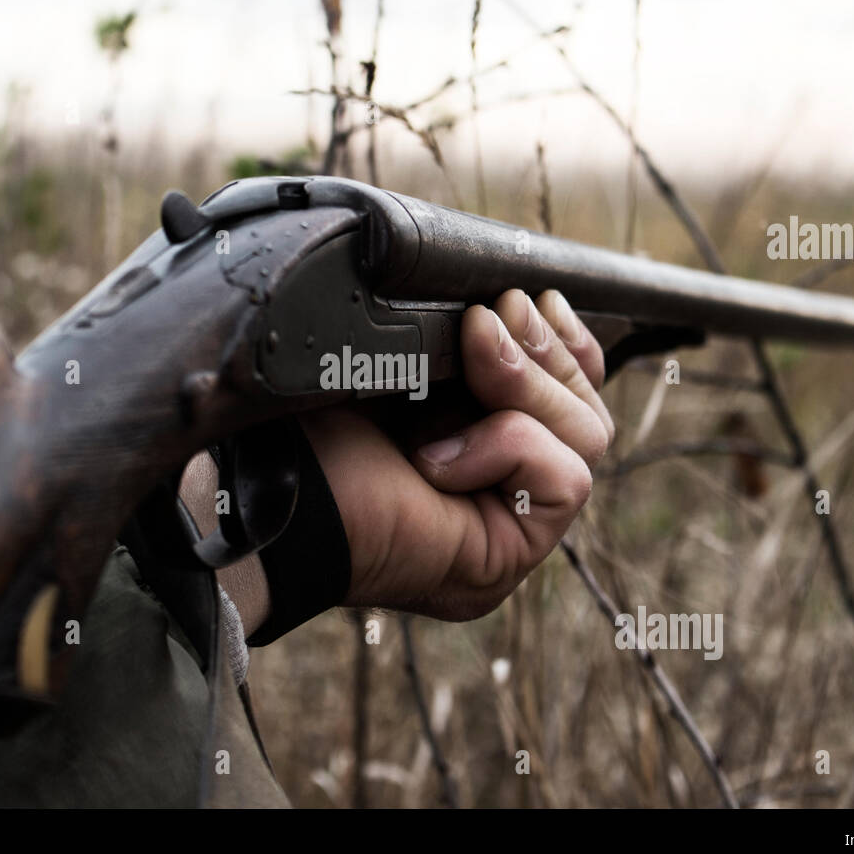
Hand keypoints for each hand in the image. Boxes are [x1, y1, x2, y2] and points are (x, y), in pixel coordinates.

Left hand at [299, 289, 613, 620]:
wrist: (266, 486)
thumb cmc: (309, 423)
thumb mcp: (401, 360)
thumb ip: (461, 339)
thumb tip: (515, 306)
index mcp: (478, 447)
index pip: (572, 399)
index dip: (568, 347)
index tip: (541, 300)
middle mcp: (499, 493)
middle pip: (586, 413)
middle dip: (544, 354)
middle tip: (489, 318)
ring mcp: (507, 529)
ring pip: (586, 440)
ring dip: (526, 384)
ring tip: (470, 354)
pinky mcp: (507, 554)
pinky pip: (564, 480)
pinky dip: (507, 446)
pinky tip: (433, 451)